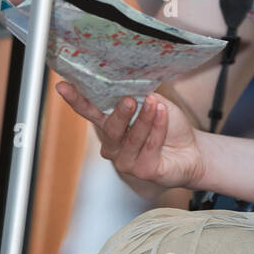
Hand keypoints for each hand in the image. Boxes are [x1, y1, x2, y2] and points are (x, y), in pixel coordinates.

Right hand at [55, 81, 204, 190]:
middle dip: (120, 113)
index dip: (75, 99)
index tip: (62, 85)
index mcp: (110, 125)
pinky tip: (163, 115)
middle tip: (129, 100)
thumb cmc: (168, 125)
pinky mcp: (143, 171)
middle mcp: (113, 146)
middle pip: (110, 128)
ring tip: (155, 104)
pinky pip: (149, 146)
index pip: (90, 111)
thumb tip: (127, 82)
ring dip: (145, 119)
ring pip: (131, 138)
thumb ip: (137, 96)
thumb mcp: (151, 103)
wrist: (191, 149)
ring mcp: (126, 161)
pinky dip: (157, 128)